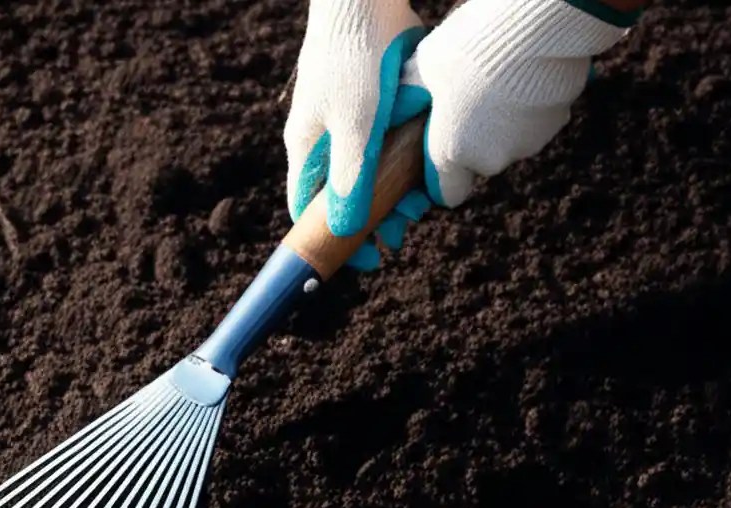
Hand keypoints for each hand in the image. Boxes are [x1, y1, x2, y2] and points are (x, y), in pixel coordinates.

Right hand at [285, 0, 423, 237]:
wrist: (362, 0)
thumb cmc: (352, 62)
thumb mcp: (354, 128)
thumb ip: (350, 179)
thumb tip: (346, 231)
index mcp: (306, 152)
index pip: (309, 213)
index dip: (335, 242)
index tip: (371, 259)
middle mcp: (322, 141)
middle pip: (343, 196)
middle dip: (374, 218)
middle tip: (408, 226)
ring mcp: (346, 122)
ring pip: (367, 172)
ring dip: (393, 191)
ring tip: (423, 197)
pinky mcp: (371, 104)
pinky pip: (383, 145)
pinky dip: (401, 159)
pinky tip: (424, 160)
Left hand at [400, 0, 634, 210]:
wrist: (533, 30)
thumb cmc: (467, 48)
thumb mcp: (423, 68)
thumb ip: (412, 96)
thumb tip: (403, 103)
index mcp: (451, 153)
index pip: (448, 192)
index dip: (443, 175)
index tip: (440, 150)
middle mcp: (490, 160)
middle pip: (479, 162)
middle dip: (473, 139)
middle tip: (467, 100)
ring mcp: (527, 144)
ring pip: (509, 141)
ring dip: (502, 122)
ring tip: (496, 83)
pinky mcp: (556, 123)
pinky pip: (536, 121)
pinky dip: (528, 108)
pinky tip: (522, 77)